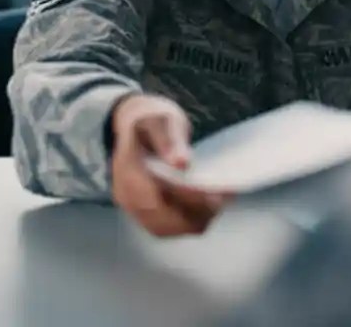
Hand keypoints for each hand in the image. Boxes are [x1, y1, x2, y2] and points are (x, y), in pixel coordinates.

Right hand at [109, 94, 228, 236]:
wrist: (136, 130)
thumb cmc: (152, 121)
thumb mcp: (162, 121)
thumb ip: (170, 140)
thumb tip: (182, 163)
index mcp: (127, 168)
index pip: (155, 196)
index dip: (186, 199)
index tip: (214, 194)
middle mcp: (126, 194)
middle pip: (162, 219)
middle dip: (195, 212)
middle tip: (224, 197)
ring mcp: (133, 208)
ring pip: (168, 228)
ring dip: (195, 219)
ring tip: (219, 201)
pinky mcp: (144, 215)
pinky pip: (168, 228)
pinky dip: (189, 221)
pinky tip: (208, 207)